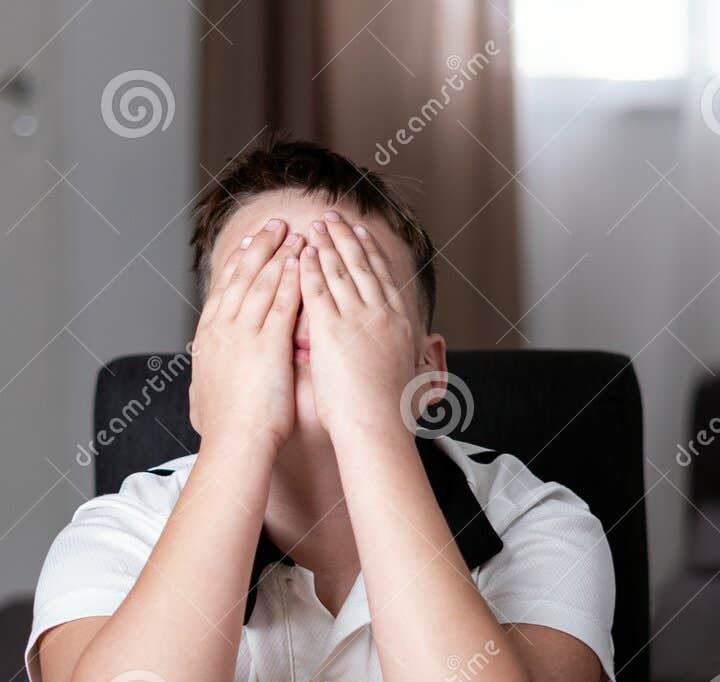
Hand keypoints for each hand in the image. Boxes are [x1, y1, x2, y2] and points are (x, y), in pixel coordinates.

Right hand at [189, 219, 303, 454]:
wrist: (233, 444)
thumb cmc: (225, 429)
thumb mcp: (205, 396)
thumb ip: (209, 378)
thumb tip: (201, 381)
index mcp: (208, 339)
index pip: (224, 289)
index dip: (239, 263)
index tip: (250, 243)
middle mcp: (222, 329)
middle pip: (242, 277)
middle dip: (261, 246)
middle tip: (275, 224)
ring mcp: (243, 334)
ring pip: (262, 282)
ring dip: (280, 253)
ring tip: (294, 232)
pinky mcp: (267, 344)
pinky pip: (282, 302)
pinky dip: (292, 278)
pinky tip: (303, 261)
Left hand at [299, 210, 417, 442]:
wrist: (378, 426)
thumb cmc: (391, 411)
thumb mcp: (410, 373)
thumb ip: (408, 353)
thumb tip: (417, 350)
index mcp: (399, 322)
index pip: (382, 276)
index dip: (369, 251)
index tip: (360, 233)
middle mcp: (381, 313)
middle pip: (362, 265)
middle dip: (345, 237)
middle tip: (334, 217)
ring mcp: (357, 319)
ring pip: (340, 271)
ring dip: (326, 244)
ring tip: (315, 225)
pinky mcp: (332, 330)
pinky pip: (318, 291)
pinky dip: (310, 268)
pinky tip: (301, 253)